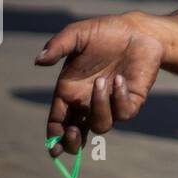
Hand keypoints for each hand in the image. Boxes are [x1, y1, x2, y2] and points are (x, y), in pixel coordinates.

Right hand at [35, 13, 166, 156]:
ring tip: (101, 81)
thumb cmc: (106, 32)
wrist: (138, 29)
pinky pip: (124, 113)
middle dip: (72, 143)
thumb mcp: (79, 34)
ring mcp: (111, 103)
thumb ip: (58, 45)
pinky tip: (119, 79)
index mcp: (70, 92)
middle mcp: (88, 102)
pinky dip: (119, 99)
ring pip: (101, 125)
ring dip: (99, 107)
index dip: (53, 138)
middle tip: (73, 133)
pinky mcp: (133, 100)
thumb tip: (38, 61)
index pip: (58, 122)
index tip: (53, 148)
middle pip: (77, 136)